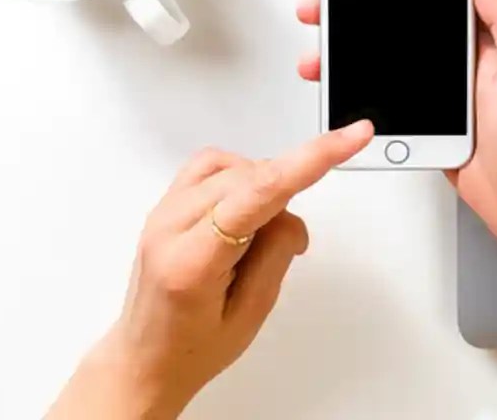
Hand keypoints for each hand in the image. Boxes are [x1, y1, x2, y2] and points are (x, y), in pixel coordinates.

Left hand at [47, 123, 373, 418]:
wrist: (145, 359)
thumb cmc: (194, 349)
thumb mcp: (252, 312)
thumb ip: (276, 252)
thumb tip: (289, 213)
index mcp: (192, 262)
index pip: (260, 193)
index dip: (311, 160)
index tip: (351, 138)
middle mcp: (169, 226)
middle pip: (251, 177)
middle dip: (285, 201)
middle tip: (287, 247)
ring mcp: (162, 211)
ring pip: (234, 165)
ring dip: (263, 188)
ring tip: (260, 234)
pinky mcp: (165, 203)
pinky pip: (213, 166)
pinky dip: (243, 179)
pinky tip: (246, 212)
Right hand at [297, 0, 496, 251]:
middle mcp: (473, 64)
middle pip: (410, 26)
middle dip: (364, 13)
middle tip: (325, 6)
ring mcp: (452, 96)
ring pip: (395, 64)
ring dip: (355, 56)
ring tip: (321, 54)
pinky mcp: (437, 127)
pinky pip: (395, 104)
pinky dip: (364, 98)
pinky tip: (340, 93)